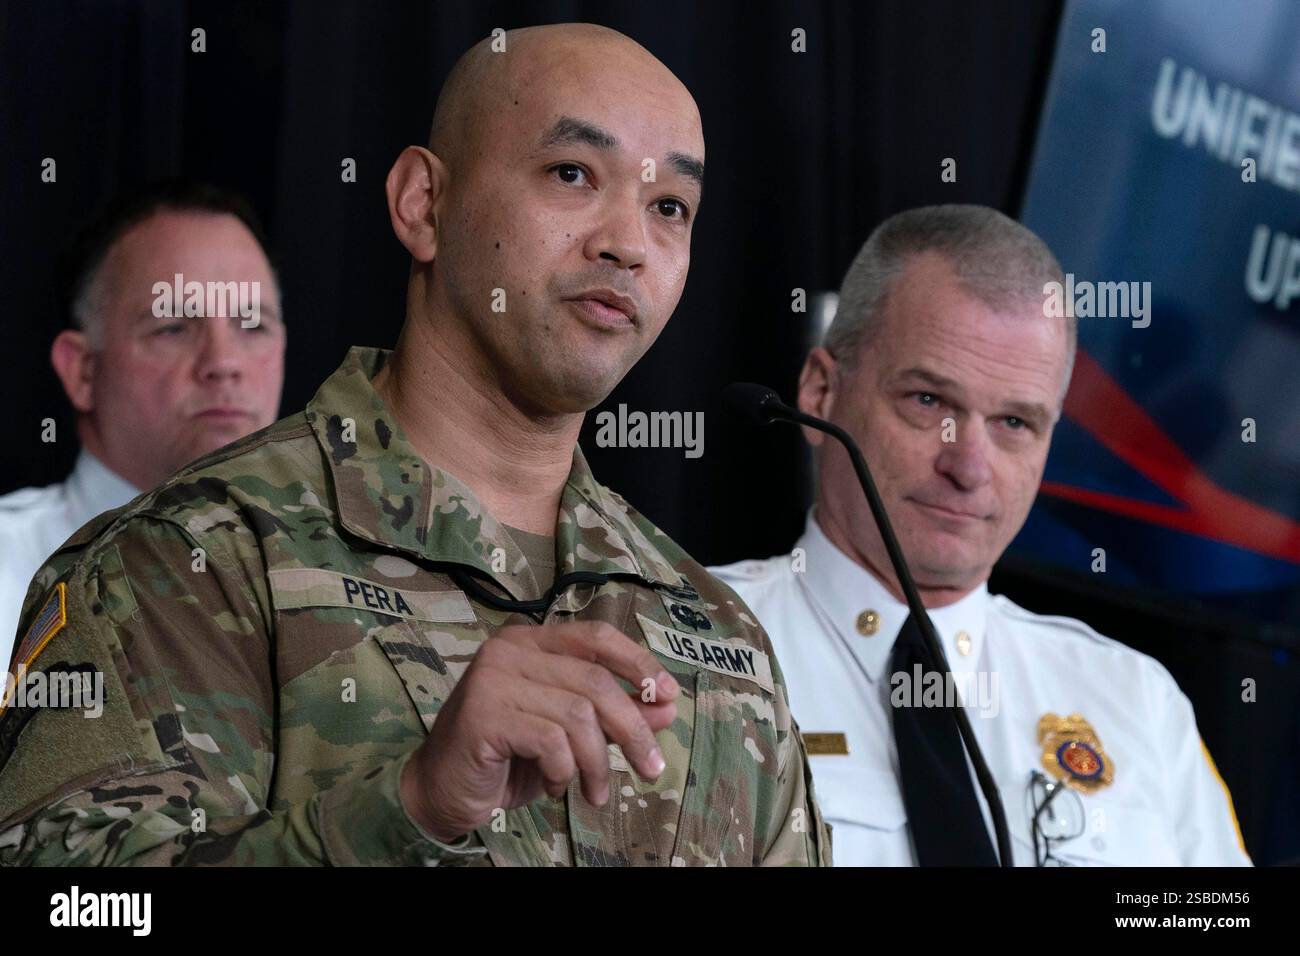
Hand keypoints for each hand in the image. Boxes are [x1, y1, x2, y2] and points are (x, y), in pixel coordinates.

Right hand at [399, 620, 679, 842]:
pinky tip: (552, 786)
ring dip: (597, 762)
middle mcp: (510, 650)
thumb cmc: (507, 757)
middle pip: (595, 680)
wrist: (441, 790)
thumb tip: (666, 705)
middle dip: (631, 728)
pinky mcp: (484, 714)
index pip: (597, 636)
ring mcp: (493, 678)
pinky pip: (551, 742)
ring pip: (578, 715)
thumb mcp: (569, 733)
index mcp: (531, 641)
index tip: (669, 695)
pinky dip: (563, 772)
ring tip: (592, 791)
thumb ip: (613, 713)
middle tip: (651, 768)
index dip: (639, 662)